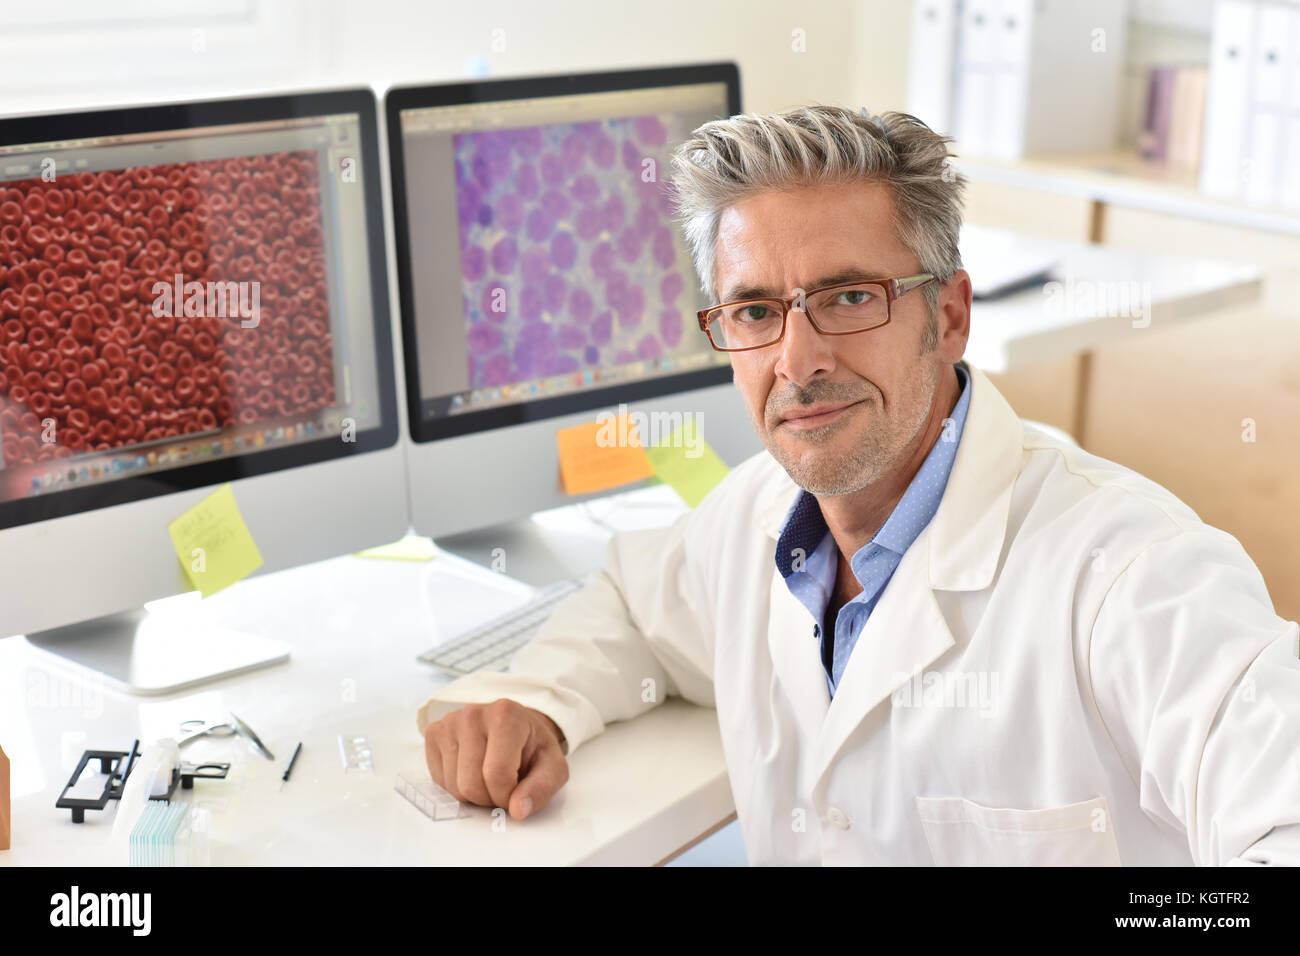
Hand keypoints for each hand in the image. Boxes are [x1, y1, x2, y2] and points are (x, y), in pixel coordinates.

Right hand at [423, 699, 567, 819]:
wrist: (516, 727)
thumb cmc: (532, 746)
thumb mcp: (552, 766)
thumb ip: (541, 788)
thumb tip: (518, 809)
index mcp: (506, 714)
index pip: (497, 775)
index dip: (507, 796)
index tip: (517, 790)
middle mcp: (473, 714)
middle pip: (470, 785)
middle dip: (489, 798)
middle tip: (503, 785)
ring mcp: (449, 722)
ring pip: (453, 787)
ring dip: (473, 795)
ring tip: (488, 776)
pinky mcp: (434, 733)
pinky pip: (439, 781)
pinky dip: (456, 786)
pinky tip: (471, 770)